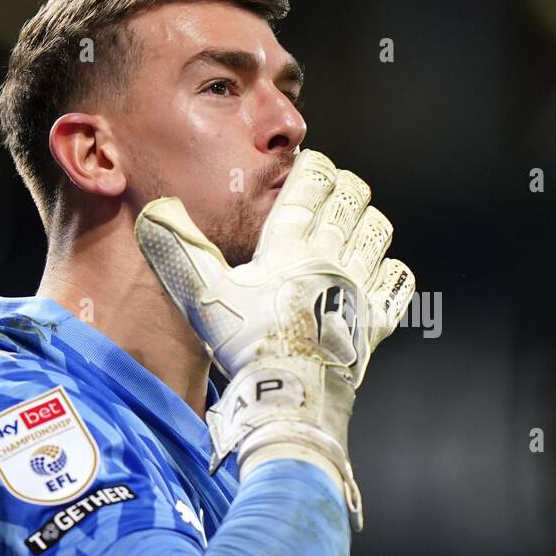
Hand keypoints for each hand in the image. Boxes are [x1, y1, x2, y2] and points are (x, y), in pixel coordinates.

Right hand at [134, 148, 413, 528]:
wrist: (288, 394)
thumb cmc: (245, 344)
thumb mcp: (202, 294)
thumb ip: (179, 250)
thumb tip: (157, 210)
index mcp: (289, 247)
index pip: (311, 188)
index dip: (316, 168)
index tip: (314, 161)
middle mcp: (330, 259)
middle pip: (351, 202)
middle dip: (347, 187)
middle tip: (338, 186)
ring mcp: (357, 287)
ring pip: (378, 233)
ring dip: (370, 221)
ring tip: (358, 221)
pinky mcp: (374, 318)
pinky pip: (397, 281)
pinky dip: (392, 269)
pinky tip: (379, 270)